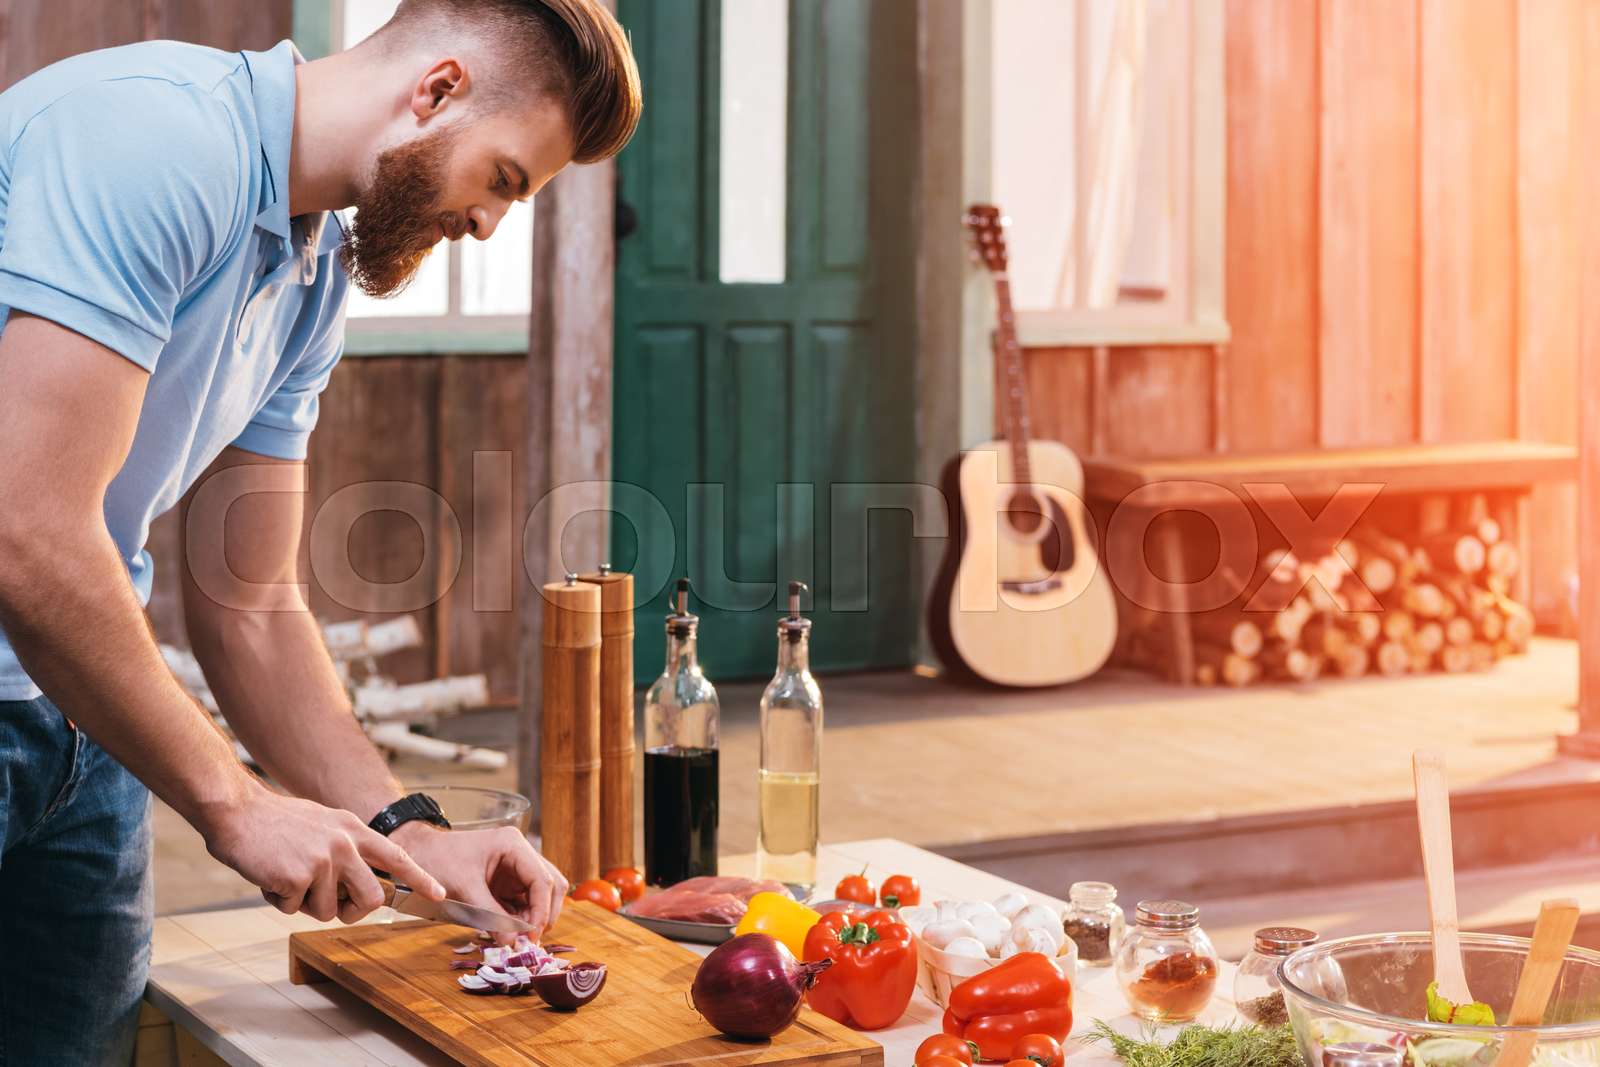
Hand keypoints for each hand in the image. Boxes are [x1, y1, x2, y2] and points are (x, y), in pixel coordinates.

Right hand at [201, 786, 445, 922]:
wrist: (237, 810)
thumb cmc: (276, 821)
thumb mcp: (324, 823)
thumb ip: (347, 848)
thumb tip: (360, 884)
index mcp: (354, 830)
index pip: (397, 857)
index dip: (420, 879)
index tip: (440, 896)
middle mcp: (345, 844)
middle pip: (371, 900)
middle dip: (352, 911)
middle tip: (329, 903)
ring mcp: (323, 861)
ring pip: (328, 911)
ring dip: (305, 904)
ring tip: (287, 875)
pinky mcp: (297, 877)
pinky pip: (294, 910)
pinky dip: (278, 900)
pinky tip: (269, 876)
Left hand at [394, 823, 569, 939]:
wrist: (418, 854)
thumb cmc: (438, 862)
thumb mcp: (464, 889)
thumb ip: (489, 916)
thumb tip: (511, 944)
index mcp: (513, 845)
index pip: (542, 879)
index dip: (541, 910)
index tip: (531, 936)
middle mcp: (521, 854)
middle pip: (551, 885)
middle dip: (543, 913)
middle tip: (528, 940)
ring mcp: (516, 868)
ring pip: (542, 894)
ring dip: (534, 917)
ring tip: (518, 938)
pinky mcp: (508, 882)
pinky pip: (525, 902)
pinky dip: (522, 918)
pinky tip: (511, 932)